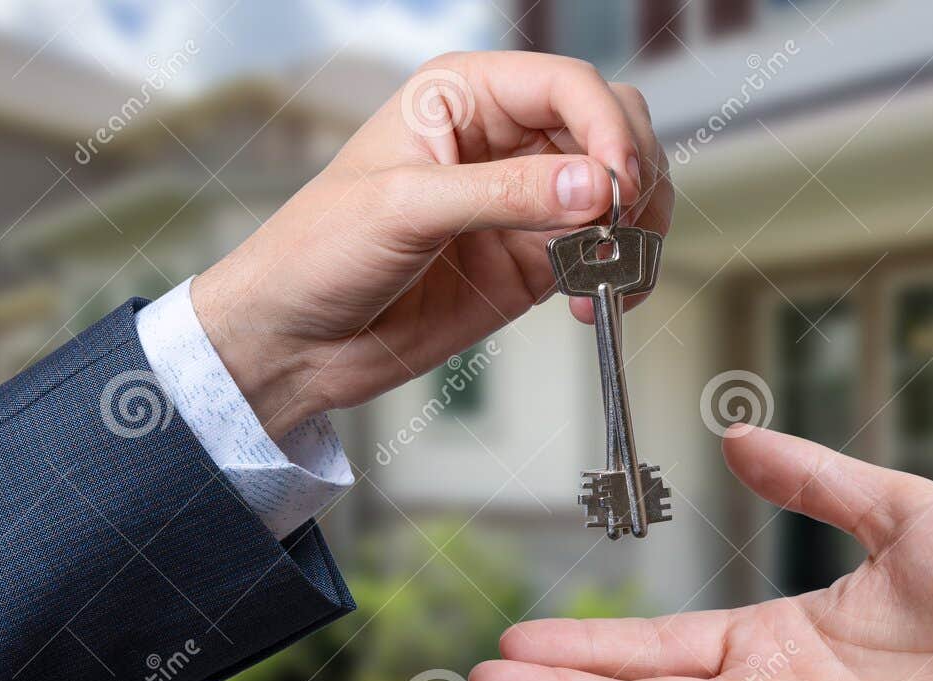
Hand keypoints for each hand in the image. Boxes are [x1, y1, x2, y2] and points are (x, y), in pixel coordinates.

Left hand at [191, 51, 671, 439]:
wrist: (295, 342)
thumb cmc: (317, 254)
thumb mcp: (403, 211)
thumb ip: (502, 196)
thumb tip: (595, 188)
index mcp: (463, 96)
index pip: (569, 86)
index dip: (607, 129)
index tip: (617, 186)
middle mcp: (503, 141)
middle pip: (611, 127)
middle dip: (634, 173)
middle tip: (621, 229)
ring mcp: (523, 203)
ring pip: (620, 191)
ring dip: (637, 229)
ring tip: (612, 273)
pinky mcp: (532, 262)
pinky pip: (602, 255)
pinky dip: (619, 276)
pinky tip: (596, 302)